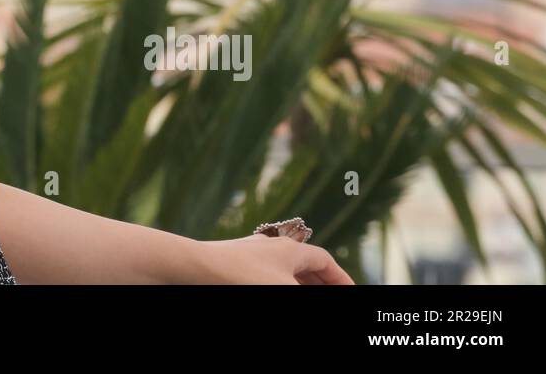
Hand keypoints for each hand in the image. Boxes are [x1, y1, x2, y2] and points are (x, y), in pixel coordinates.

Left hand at [195, 234, 355, 284]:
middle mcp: (271, 249)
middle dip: (320, 283)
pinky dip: (277, 285)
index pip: (323, 260)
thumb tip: (326, 294)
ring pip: (283, 272)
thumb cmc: (243, 278)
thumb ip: (312, 296)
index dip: (340, 278)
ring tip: (308, 297)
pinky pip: (263, 277)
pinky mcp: (233, 266)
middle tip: (332, 297)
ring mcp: (250, 256)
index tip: (351, 291)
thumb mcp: (286, 291)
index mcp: (290, 250)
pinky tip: (275, 291)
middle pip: (304, 266)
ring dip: (298, 285)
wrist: (193, 269)